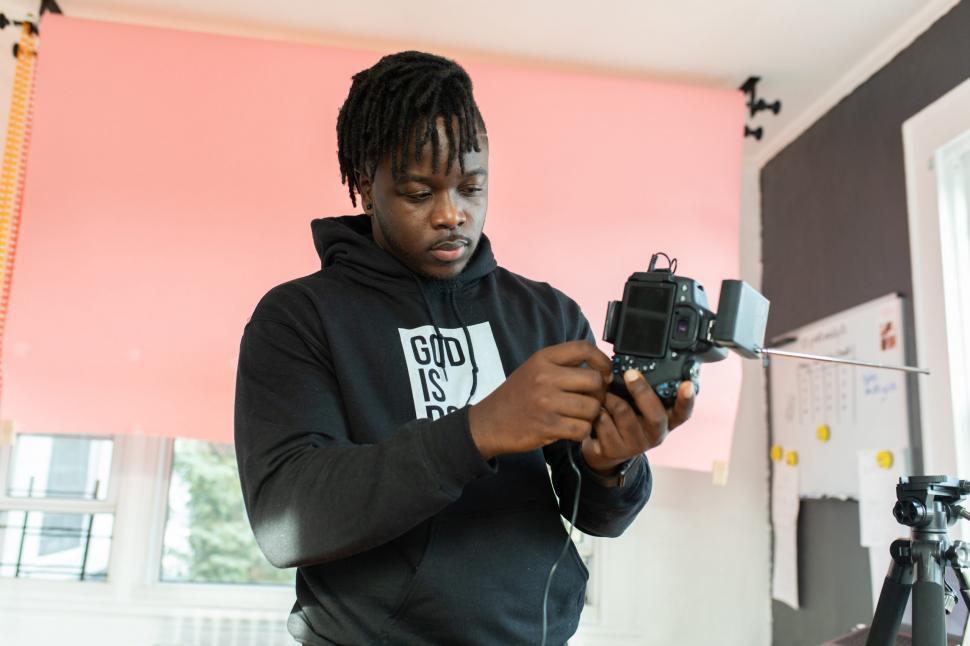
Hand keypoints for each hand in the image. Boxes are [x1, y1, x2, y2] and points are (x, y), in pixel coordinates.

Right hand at [468, 341, 611, 458]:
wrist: (489, 422)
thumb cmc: (516, 395)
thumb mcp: (534, 369)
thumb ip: (563, 365)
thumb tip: (601, 368)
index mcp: (543, 358)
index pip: (584, 348)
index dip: (603, 360)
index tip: (605, 372)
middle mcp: (545, 377)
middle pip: (594, 380)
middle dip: (600, 393)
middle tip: (593, 400)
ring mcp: (546, 402)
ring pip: (592, 407)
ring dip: (591, 415)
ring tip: (580, 416)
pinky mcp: (548, 426)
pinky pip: (582, 428)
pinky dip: (582, 431)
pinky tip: (572, 429)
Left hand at [581, 371, 694, 473]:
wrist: (604, 447)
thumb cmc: (626, 417)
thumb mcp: (639, 405)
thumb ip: (644, 391)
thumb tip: (633, 369)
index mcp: (667, 421)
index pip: (683, 412)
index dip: (687, 400)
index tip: (687, 384)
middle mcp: (655, 435)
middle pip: (655, 415)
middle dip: (642, 391)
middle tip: (630, 373)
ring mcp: (635, 446)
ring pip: (623, 412)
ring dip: (611, 397)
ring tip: (604, 393)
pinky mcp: (614, 450)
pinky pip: (603, 422)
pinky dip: (597, 409)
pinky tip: (595, 409)